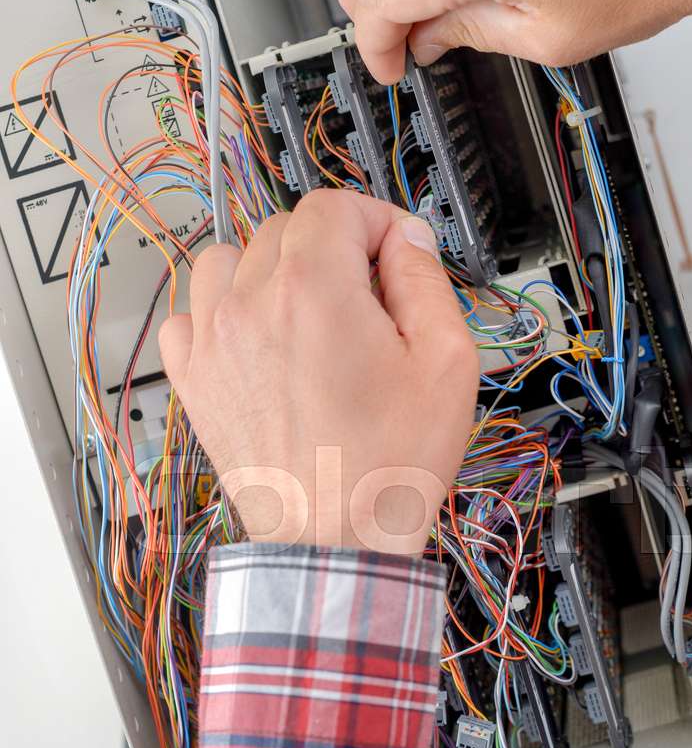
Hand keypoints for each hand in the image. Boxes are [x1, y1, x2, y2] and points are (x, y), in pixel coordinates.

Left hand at [158, 191, 478, 552]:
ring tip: (307, 313)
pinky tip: (259, 342)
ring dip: (270, 270)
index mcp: (314, 289)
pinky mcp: (195, 381)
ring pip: (229, 259)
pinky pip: (190, 315)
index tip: (395, 253)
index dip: (375, 221)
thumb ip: (426, 280)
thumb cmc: (390, 466)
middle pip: (284, 228)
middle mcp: (251, 304)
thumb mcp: (447, 362)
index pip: (334, 206)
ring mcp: (213, 343)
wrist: (336, 541)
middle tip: (367, 298)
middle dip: (331, 249)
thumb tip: (407, 239)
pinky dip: (221, 315)